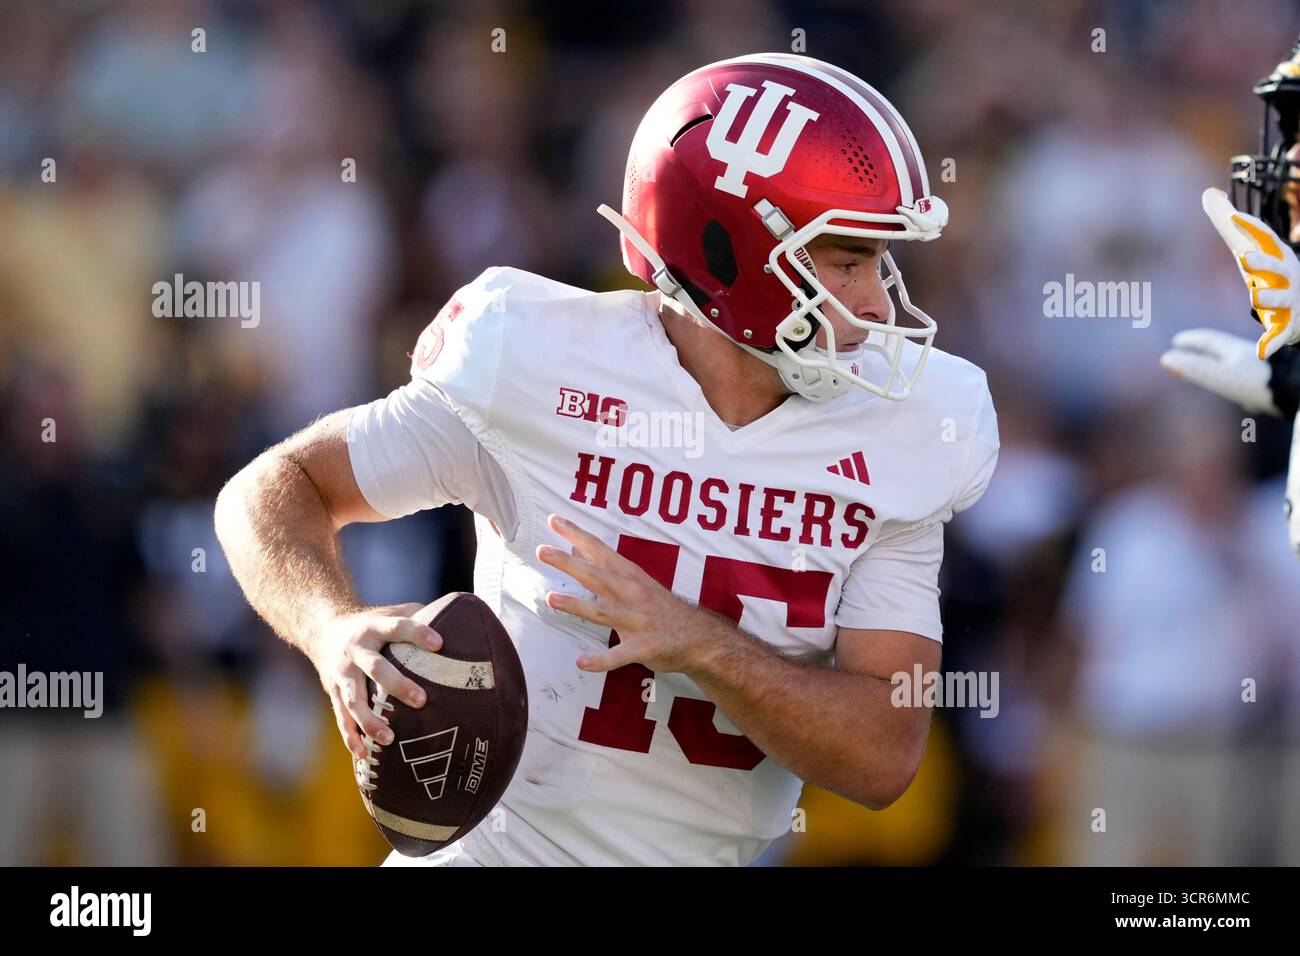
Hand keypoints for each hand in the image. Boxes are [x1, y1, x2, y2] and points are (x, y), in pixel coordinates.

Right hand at [312, 603, 442, 758]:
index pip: (398, 627)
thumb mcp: (392, 612)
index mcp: (375, 627)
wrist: (324, 630)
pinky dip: (351, 737)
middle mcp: (357, 649)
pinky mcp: (333, 692)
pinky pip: (342, 717)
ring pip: (353, 699)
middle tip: (421, 700)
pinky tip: (363, 755)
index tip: (440, 644)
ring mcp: (342, 673)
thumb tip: (464, 618)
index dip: (418, 633)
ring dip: (370, 720)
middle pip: (376, 667)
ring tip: (390, 738)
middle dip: (397, 685)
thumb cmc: (373, 624)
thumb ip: (422, 615)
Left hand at [536, 514, 708, 673]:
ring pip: (604, 612)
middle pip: (597, 576)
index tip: (555, 520)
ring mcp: (639, 621)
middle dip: (569, 563)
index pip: (600, 551)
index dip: (577, 535)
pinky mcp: (644, 647)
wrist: (700, 637)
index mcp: (630, 577)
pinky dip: (601, 660)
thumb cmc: (661, 608)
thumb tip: (576, 549)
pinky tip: (582, 662)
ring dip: (578, 605)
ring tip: (552, 599)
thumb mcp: (635, 582)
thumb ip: (605, 568)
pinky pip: (620, 655)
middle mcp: (633, 594)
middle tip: (543, 551)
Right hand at [1160, 328, 1281, 415]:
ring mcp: (1263, 369)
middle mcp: (1249, 355)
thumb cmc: (1257, 383)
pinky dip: (1242, 385)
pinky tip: (1248, 400)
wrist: (1295, 389)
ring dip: (1225, 368)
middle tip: (1191, 352)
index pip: (1208, 340)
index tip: (1177, 341)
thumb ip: (1194, 368)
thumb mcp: (1220, 376)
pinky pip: (1253, 382)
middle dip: (1206, 352)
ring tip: (1217, 374)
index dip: (1191, 340)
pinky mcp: (1274, 384)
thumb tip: (1166, 359)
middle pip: (1224, 350)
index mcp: (1234, 350)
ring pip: (1240, 365)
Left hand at [1202, 187, 1299, 359]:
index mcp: (1276, 255)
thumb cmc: (1272, 273)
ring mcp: (1288, 299)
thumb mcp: (1252, 249)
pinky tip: (1262, 351)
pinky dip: (1271, 343)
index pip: (1264, 237)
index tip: (1232, 217)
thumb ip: (1228, 224)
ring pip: (1279, 297)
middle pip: (1275, 265)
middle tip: (1244, 257)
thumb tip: (1208, 194)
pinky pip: (1278, 335)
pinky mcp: (1286, 325)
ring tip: (1255, 297)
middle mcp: (1285, 274)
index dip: (1249, 226)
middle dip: (1262, 261)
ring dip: (1268, 297)